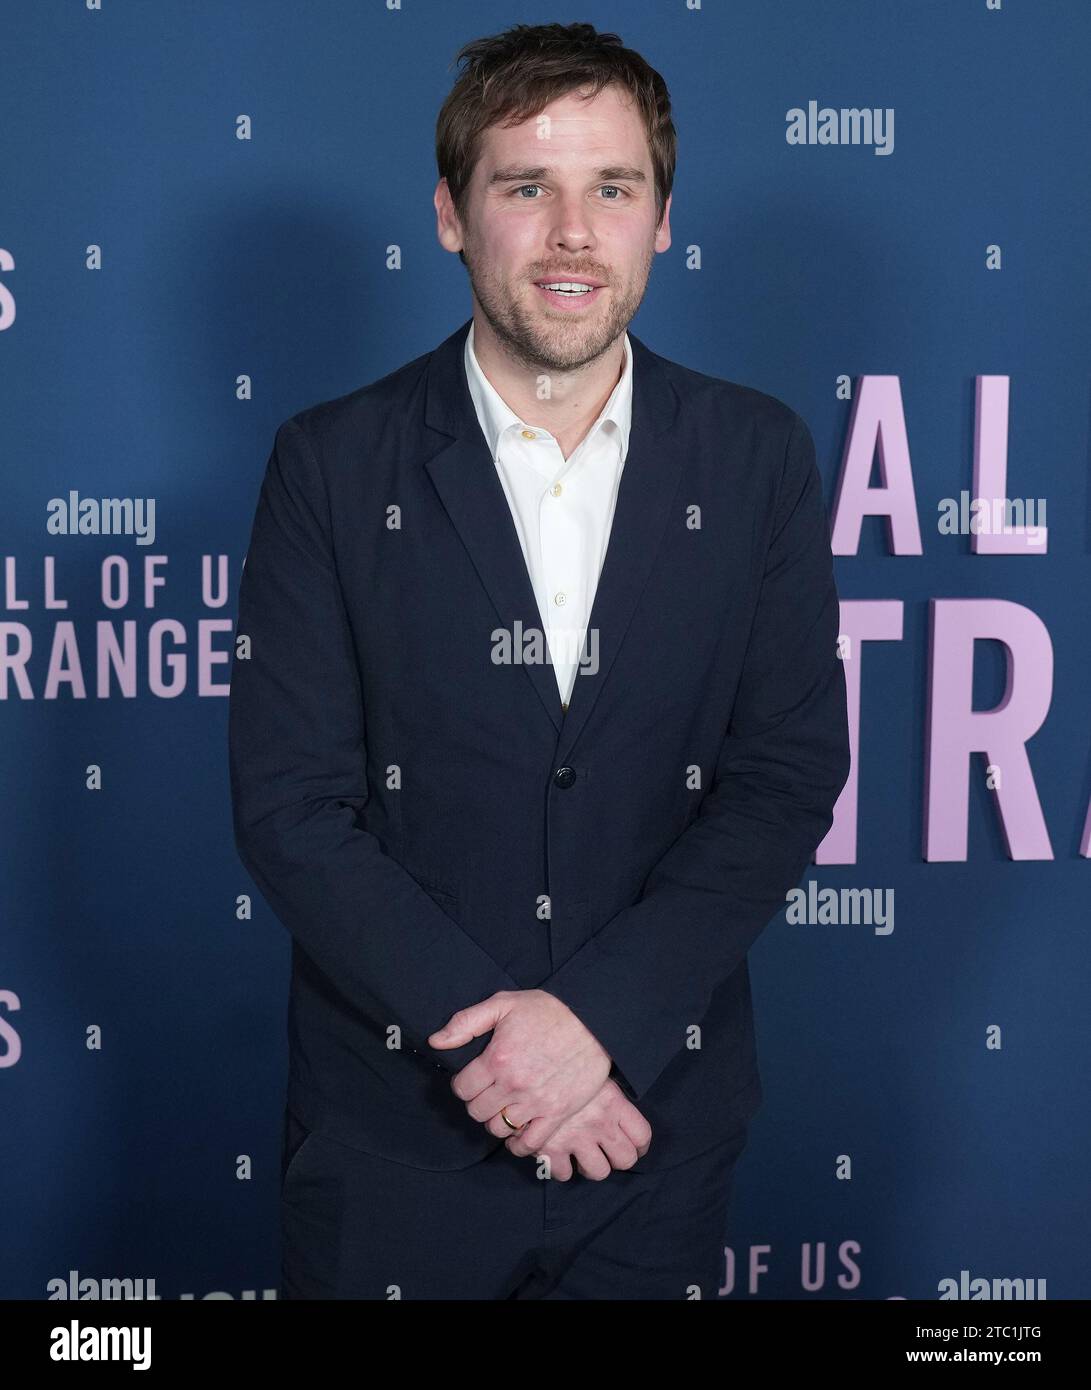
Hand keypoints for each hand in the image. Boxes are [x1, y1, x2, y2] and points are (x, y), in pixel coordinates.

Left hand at [428, 988, 610, 1151]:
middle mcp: (513, 1084)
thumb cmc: (548, 1010)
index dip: (463, 1084)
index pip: (462, 1089)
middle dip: (478, 1102)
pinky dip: (518, 1144)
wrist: (594, 1021)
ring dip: (496, 1120)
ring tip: (504, 1107)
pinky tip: (518, 1131)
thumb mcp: (504, 1003)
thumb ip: (466, 1022)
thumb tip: (436, 1041)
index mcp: (497, 1058)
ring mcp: (535, 1102)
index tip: (473, 1079)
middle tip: (489, 1092)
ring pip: (498, 1129)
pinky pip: (529, 1143)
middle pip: (477, 1111)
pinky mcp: (557, 1113)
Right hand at [506, 1077, 652, 1181]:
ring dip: (590, 1166)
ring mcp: (577, 1138)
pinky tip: (557, 1155)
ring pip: (599, 1172)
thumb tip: (614, 1091)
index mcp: (614, 1102)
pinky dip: (560, 1168)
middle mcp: (600, 1124)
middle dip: (616, 1160)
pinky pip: (564, 1174)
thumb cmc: (560, 1057)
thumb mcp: (592, 1067)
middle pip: (626, 1160)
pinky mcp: (552, 1149)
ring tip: (581, 1155)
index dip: (640, 1146)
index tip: (633, 1147)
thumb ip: (606, 1088)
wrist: (528, 1063)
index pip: (642, 1135)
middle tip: (605, 1152)